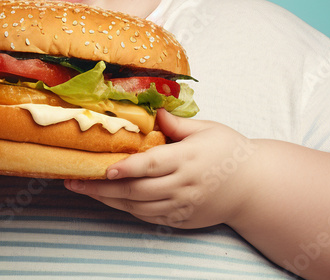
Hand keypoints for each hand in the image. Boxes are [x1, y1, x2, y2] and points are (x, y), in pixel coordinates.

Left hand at [64, 109, 259, 228]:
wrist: (256, 188)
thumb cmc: (229, 152)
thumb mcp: (207, 129)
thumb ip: (177, 124)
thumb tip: (153, 111)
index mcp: (188, 160)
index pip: (153, 166)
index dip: (128, 168)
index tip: (105, 168)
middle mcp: (183, 186)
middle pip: (137, 190)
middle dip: (102, 187)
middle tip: (74, 180)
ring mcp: (181, 205)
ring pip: (138, 207)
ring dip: (108, 199)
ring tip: (82, 188)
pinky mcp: (181, 219)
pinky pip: (147, 217)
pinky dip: (125, 208)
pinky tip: (107, 198)